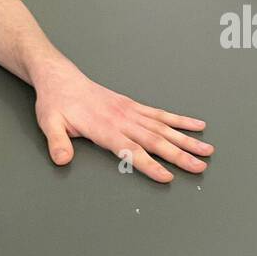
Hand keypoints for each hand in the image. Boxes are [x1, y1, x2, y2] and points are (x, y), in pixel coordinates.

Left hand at [33, 55, 213, 182]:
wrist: (60, 79)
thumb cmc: (55, 104)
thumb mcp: (48, 124)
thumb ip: (57, 142)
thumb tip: (62, 160)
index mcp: (104, 128)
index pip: (131, 150)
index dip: (149, 164)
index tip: (168, 176)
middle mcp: (122, 119)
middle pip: (155, 141)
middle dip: (179, 155)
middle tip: (200, 167)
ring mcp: (130, 111)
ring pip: (163, 128)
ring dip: (186, 140)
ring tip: (208, 150)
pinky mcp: (132, 105)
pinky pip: (160, 114)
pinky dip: (179, 121)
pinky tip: (197, 126)